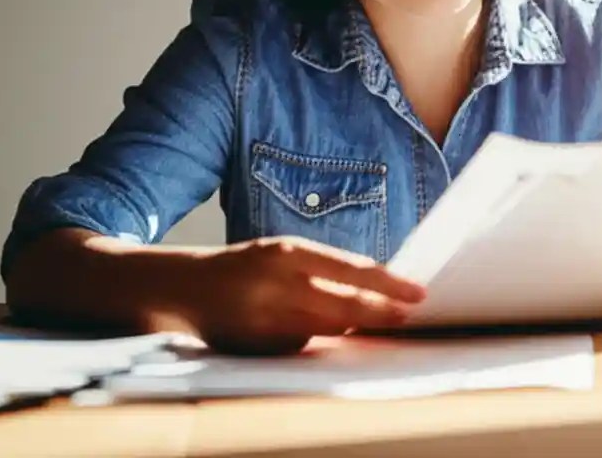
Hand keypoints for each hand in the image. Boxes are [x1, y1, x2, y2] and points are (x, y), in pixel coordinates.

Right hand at [190, 236, 425, 354]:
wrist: (183, 288)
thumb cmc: (244, 268)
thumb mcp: (281, 253)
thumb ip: (323, 268)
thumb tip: (376, 286)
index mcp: (288, 253)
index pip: (352, 270)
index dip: (389, 285)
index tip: (419, 293)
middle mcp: (279, 286)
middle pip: (346, 308)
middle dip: (382, 315)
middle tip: (408, 316)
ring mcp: (269, 320)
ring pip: (329, 331)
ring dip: (356, 330)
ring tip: (377, 324)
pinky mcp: (260, 348)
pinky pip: (304, 347)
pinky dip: (318, 342)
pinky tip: (325, 336)